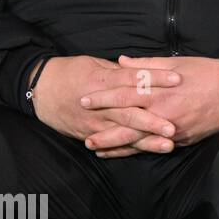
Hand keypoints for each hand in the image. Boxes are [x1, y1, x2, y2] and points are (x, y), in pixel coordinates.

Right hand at [31, 55, 180, 155]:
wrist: (39, 90)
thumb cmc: (71, 72)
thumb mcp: (96, 65)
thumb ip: (122, 71)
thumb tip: (146, 70)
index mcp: (104, 81)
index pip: (135, 79)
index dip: (157, 79)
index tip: (178, 80)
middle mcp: (100, 104)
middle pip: (131, 112)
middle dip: (154, 121)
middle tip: (175, 127)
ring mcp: (94, 122)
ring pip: (124, 133)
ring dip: (146, 141)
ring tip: (168, 145)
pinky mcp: (89, 134)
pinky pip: (111, 144)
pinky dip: (128, 150)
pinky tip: (146, 153)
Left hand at [74, 55, 218, 155]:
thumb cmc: (205, 73)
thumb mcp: (175, 62)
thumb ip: (145, 65)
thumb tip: (120, 62)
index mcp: (157, 91)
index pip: (122, 96)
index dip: (102, 99)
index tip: (84, 101)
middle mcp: (161, 112)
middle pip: (125, 124)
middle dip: (103, 132)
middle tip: (84, 137)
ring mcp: (171, 128)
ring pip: (138, 140)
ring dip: (116, 146)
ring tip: (97, 149)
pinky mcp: (181, 138)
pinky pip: (155, 147)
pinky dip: (138, 151)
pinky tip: (125, 153)